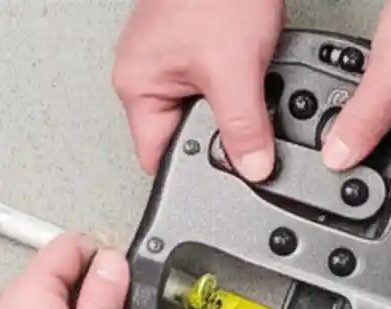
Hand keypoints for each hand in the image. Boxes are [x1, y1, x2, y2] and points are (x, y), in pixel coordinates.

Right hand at [113, 0, 285, 181]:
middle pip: (186, 136)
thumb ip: (244, 130)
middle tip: (245, 124)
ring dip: (233, 108)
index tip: (222, 180)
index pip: (157, 157)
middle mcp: (147, 72)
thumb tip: (252, 168)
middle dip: (219, 138)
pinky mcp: (197, 45)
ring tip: (248, 84)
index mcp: (137, 85)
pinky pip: (219, 84)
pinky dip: (240, 83)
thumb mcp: (236, 73)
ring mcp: (171, 58)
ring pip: (207, 110)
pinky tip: (252, 68)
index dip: (191, 173)